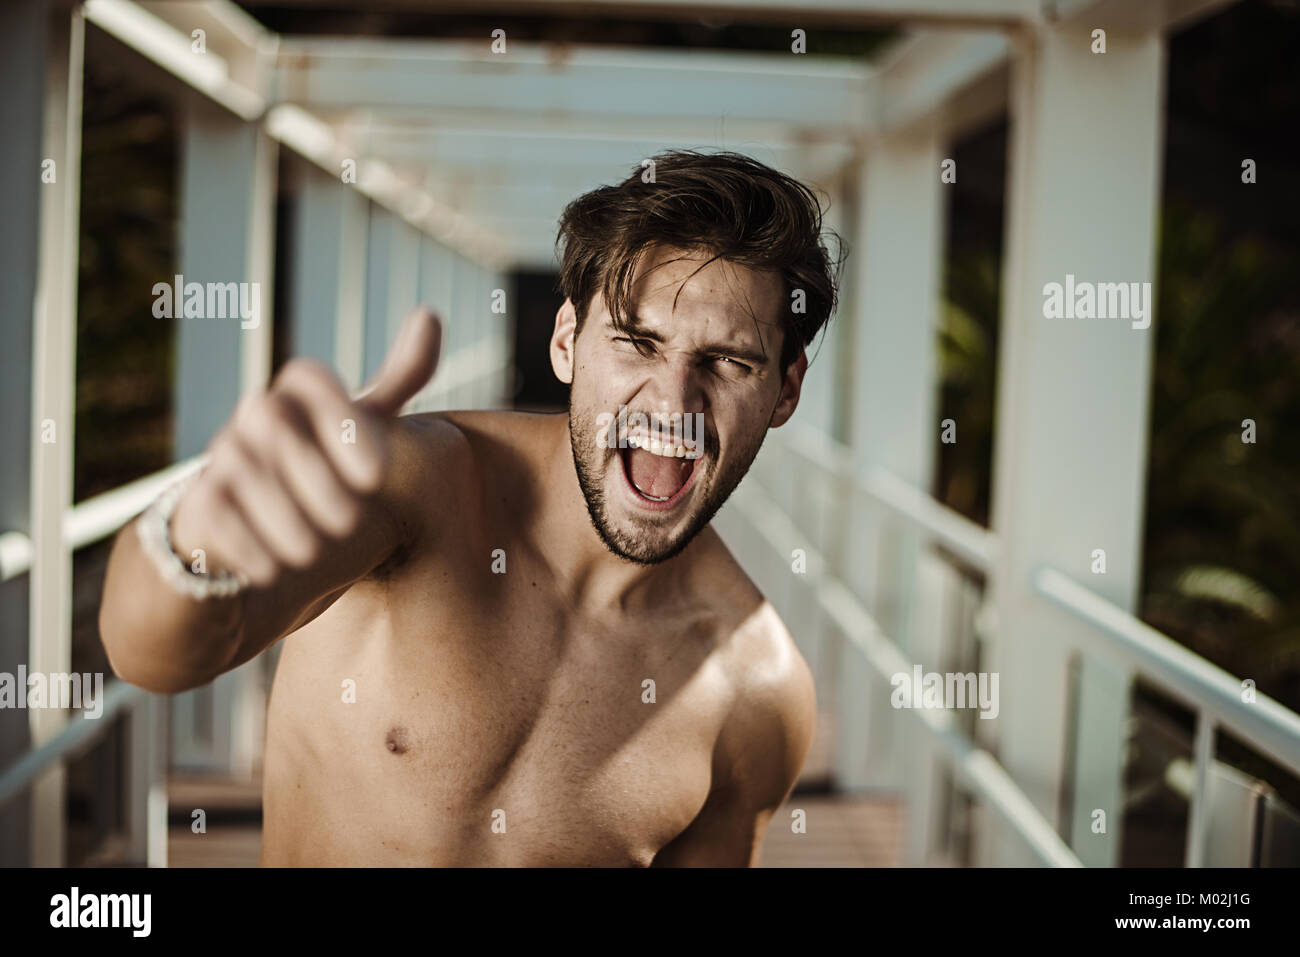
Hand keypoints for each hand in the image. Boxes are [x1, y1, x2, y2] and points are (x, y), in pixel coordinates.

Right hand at [168, 307, 441, 587]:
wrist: (259, 566)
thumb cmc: (318, 492)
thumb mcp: (364, 439)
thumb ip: (396, 385)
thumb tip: (428, 313)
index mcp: (297, 408)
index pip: (307, 377)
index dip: (341, 417)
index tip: (377, 476)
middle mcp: (253, 427)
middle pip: (268, 414)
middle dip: (310, 467)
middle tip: (348, 519)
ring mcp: (219, 465)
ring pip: (235, 465)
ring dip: (279, 512)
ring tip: (312, 550)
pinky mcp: (193, 511)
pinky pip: (207, 512)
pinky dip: (242, 542)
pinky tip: (272, 570)